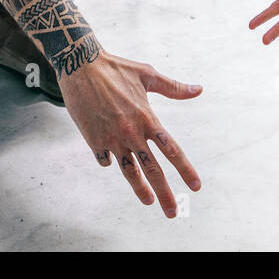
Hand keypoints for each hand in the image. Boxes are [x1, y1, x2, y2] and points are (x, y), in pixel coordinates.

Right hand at [57, 50, 201, 217]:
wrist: (80, 65)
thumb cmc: (116, 67)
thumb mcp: (148, 75)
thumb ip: (174, 88)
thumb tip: (199, 89)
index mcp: (148, 118)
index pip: (172, 150)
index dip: (185, 170)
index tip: (195, 186)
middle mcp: (132, 133)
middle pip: (153, 170)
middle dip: (165, 194)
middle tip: (173, 212)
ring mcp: (112, 139)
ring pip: (129, 172)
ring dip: (140, 190)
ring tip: (149, 202)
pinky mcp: (94, 140)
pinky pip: (106, 159)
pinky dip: (111, 162)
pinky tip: (112, 160)